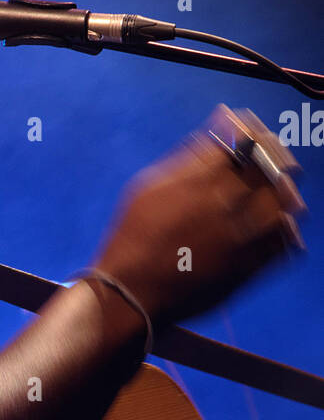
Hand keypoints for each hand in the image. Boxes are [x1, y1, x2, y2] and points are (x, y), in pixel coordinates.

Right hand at [94, 105, 305, 327]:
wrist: (133, 291)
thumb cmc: (135, 235)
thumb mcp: (150, 187)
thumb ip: (190, 158)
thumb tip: (218, 128)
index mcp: (203, 182)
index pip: (249, 145)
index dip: (255, 137)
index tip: (253, 136)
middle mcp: (228, 208)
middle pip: (273, 172)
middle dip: (275, 163)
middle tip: (270, 164)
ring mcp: (243, 240)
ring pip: (285, 206)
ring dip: (283, 195)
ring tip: (272, 195)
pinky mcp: (250, 269)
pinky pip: (286, 244)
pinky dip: (285, 230)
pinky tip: (272, 227)